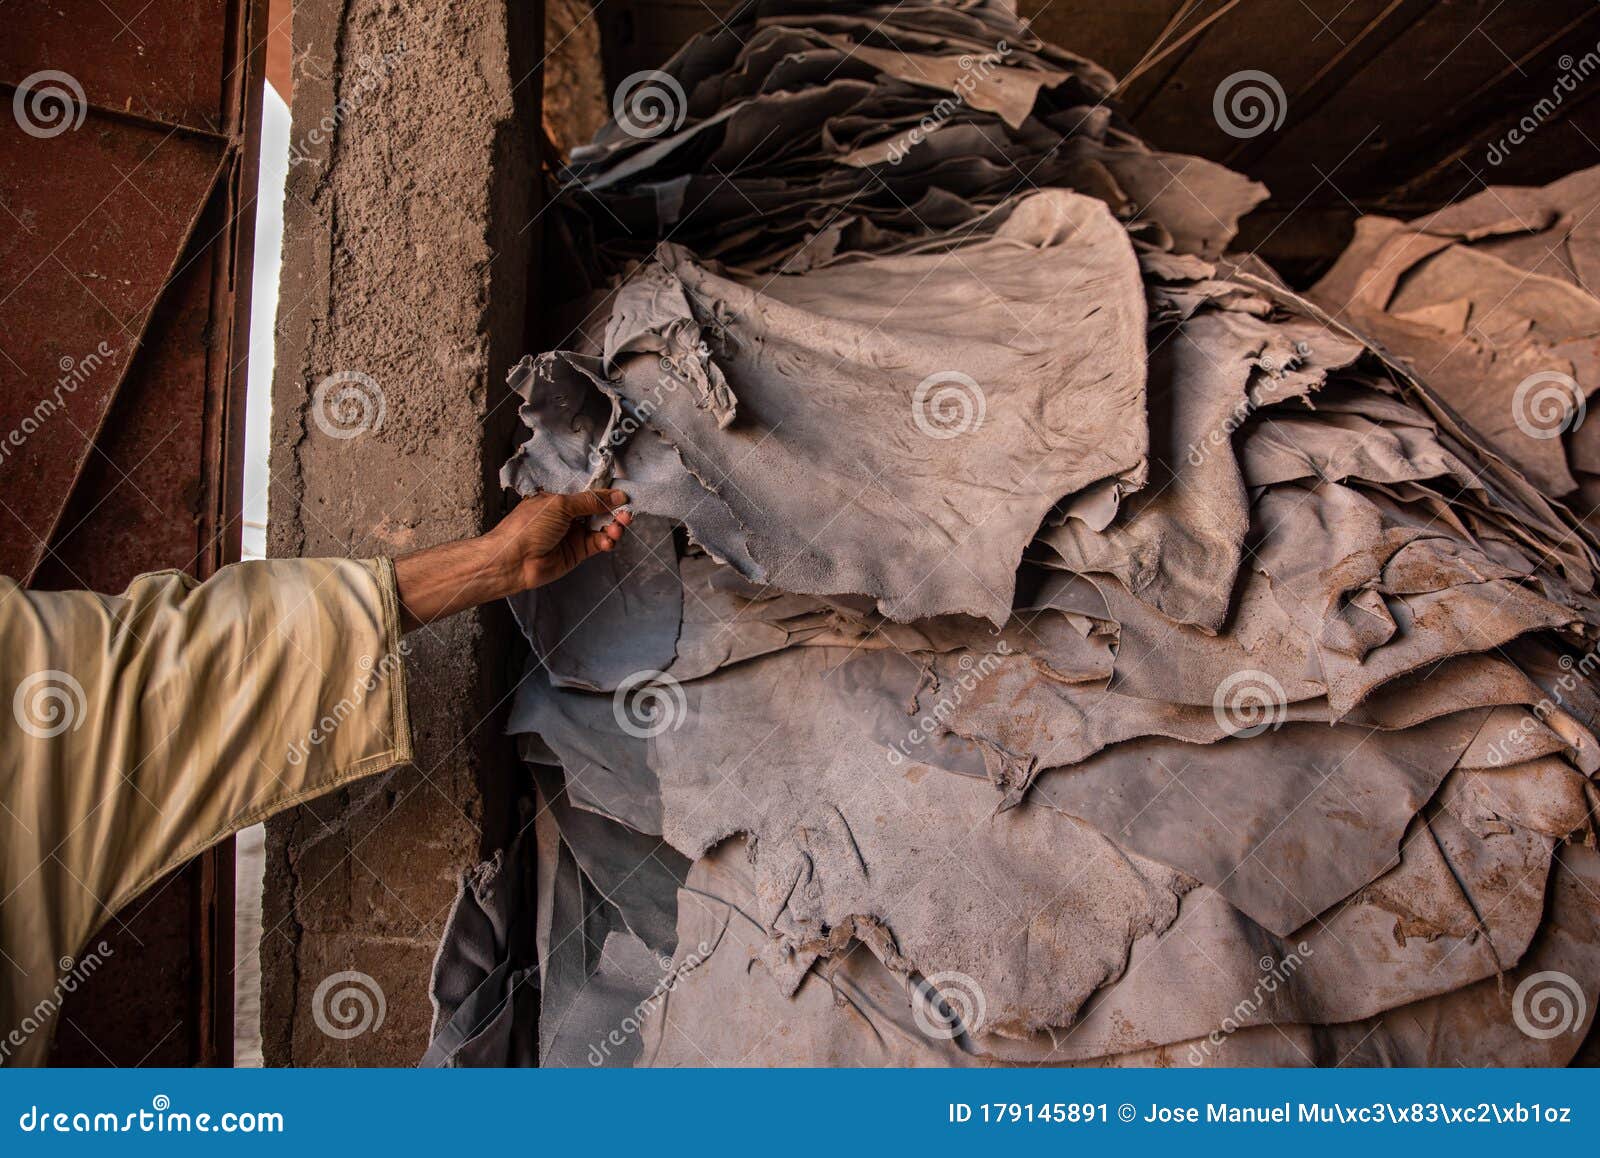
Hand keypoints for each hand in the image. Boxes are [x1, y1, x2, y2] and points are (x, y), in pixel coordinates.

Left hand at [487, 489, 632, 589]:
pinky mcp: (577, 553)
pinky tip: (608, 540)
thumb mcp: (560, 505)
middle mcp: (567, 517)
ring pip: (600, 529)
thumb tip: (616, 496)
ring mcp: (573, 535)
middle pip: (598, 512)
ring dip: (612, 527)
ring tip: (618, 528)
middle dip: (613, 512)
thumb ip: (590, 502)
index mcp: (559, 501)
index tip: (623, 497)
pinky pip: (597, 544)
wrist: (514, 560)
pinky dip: (606, 542)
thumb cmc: (529, 526)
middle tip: (626, 514)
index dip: (606, 496)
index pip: (588, 496)